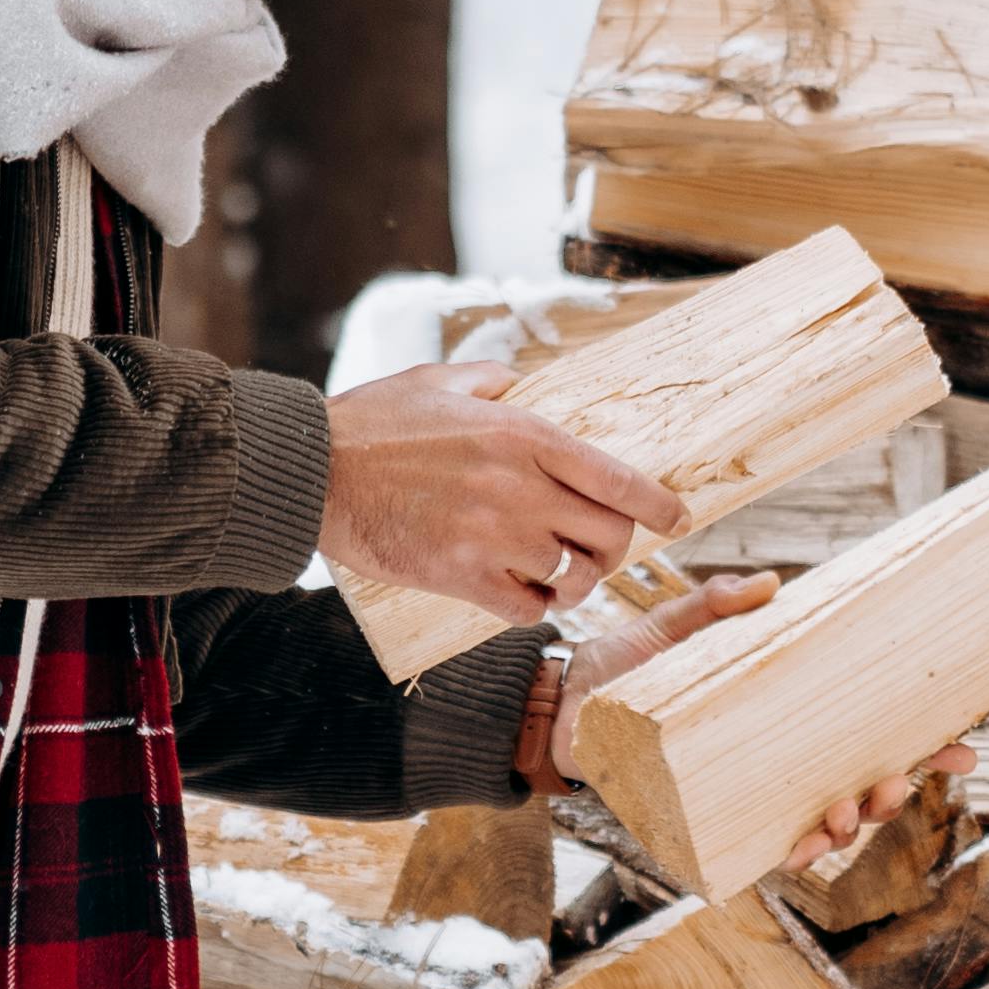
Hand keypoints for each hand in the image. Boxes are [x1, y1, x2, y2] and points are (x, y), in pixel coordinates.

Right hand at [320, 368, 677, 617]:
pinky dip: (536, 607)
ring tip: (563, 578)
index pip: (615, 476)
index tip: (674, 515)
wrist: (314, 472)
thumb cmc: (370, 423)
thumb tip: (520, 382)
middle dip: (616, 547)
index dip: (656, 502)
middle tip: (601, 549)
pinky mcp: (461, 577)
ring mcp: (492, 537)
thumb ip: (491, 381)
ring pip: (573, 576)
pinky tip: (525, 596)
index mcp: (521, 433)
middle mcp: (518, 487)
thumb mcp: (438, 379)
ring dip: (575, 581)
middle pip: (608, 533)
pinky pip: (528, 609)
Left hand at [532, 566, 928, 862]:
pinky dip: (788, 850)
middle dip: (890, 792)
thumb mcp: (675, 627)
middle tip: (895, 782)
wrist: (557, 706)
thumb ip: (718, 603)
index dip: (922, 745)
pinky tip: (802, 846)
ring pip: (820, 822)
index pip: (868, 730)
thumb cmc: (621, 666)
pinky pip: (760, 846)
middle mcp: (776, 757)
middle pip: (859, 785)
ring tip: (846, 812)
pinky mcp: (708, 820)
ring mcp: (747, 792)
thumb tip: (771, 584)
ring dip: (846, 824)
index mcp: (787, 711)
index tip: (963, 747)